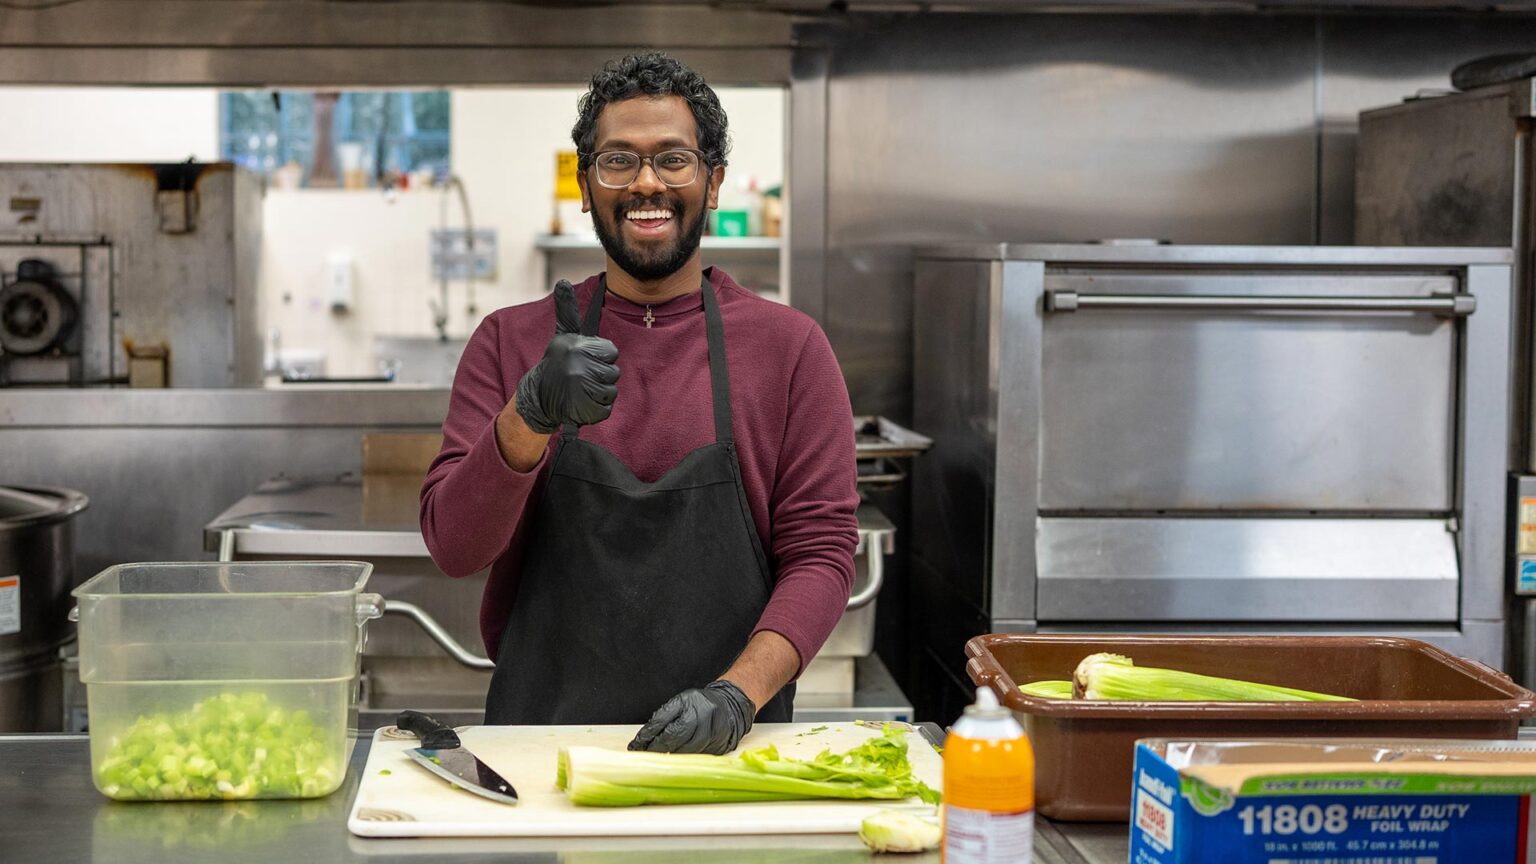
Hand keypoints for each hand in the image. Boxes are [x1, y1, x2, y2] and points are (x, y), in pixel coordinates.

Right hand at [513, 280, 619, 433]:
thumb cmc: (557, 364)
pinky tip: (581, 403)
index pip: (612, 352)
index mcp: (577, 347)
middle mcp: (578, 367)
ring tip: (580, 390)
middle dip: (600, 376)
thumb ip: (567, 311)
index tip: (585, 360)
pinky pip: (606, 409)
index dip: (601, 357)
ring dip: (599, 393)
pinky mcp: (584, 411)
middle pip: (614, 372)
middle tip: (581, 377)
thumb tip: (562, 282)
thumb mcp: (563, 336)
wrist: (538, 397)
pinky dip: (596, 409)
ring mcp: (581, 390)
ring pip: (611, 391)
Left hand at [627, 680, 755, 754]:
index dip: (647, 737)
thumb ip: (663, 716)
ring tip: (659, 757)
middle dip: (656, 748)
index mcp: (690, 706)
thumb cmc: (701, 703)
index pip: (663, 724)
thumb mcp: (680, 702)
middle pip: (674, 739)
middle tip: (644, 754)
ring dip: (670, 756)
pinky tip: (677, 759)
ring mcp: (712, 735)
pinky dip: (686, 759)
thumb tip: (645, 737)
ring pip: (685, 751)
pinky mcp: (719, 747)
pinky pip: (698, 757)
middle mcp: (702, 719)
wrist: (730, 704)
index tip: (635, 746)